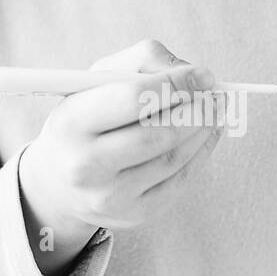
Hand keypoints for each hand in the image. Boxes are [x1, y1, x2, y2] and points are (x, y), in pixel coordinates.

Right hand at [18, 39, 223, 264]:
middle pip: (157, 134)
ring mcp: (110, 195)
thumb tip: (194, 74)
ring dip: (203, 131)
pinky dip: (201, 154)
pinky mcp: (134, 214)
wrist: (60, 180)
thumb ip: (143, 61)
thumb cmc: (86, 118)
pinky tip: (207, 135)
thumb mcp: (97, 79)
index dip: (176, 85)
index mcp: (71, 122)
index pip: (132, 98)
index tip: (205, 75)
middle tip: (216, 95)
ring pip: (173, 158)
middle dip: (196, 111)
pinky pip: (179, 182)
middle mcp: (85, 164)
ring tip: (214, 111)